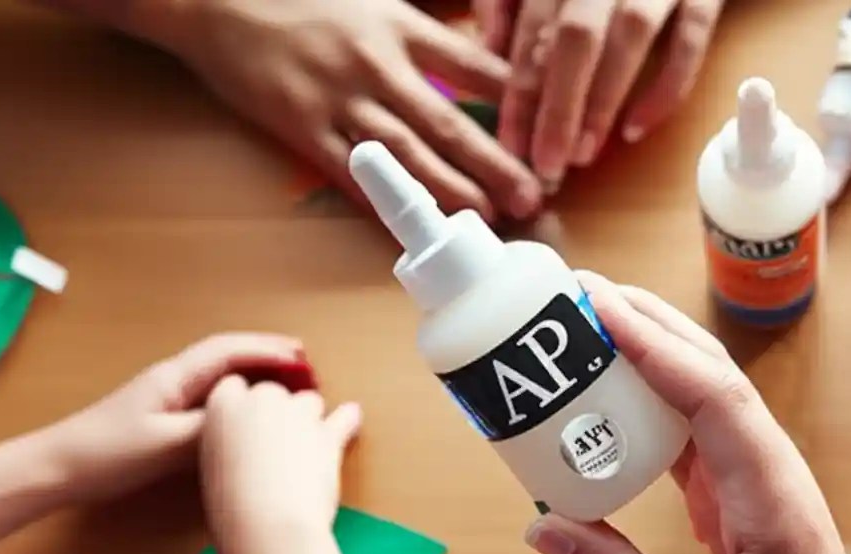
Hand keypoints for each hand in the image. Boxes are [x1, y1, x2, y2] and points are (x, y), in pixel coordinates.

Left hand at [47, 333, 304, 503]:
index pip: (230, 350)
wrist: (60, 468)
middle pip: (230, 356)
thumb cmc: (110, 452)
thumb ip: (210, 429)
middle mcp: (176, 378)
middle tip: (307, 366)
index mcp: (176, 376)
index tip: (303, 357)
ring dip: (256, 375)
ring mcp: (169, 396)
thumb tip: (251, 419)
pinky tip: (251, 414)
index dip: (269, 349)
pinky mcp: (165, 417)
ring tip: (289, 385)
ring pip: (222, 376)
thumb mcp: (166, 443)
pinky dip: (240, 397)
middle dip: (269, 356)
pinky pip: (213, 397)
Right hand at [160, 0, 541, 220]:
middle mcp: (376, 67)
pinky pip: (354, 178)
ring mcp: (338, 103)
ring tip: (491, 219)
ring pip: (409, 159)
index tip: (547, 132)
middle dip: (497, 165)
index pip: (476, 68)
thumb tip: (481, 55)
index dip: (517, 104)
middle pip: (450, 124)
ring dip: (454, 193)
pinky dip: (388, 206)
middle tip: (533, 196)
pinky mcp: (302, 132)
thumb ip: (424, 26)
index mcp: (400, 26)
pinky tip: (417, 230)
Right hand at [200, 375, 361, 547]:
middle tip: (275, 446)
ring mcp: (297, 413)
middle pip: (273, 392)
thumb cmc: (230, 513)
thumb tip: (248, 448)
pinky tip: (351, 419)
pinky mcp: (328, 434)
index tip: (245, 428)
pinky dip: (347, 420)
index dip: (242, 409)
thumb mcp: (213, 469)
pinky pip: (344, 416)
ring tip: (304, 449)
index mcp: (222, 405)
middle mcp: (260, 399)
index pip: (234, 387)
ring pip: (309, 401)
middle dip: (276, 412)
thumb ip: (229, 446)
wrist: (266, 531)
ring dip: (309, 418)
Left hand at [477, 0, 723, 189]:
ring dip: (602, 100)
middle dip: (557, 106)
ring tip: (581, 155)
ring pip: (630, 36)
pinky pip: (694, 36)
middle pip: (577, 36)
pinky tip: (636, 128)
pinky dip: (667, 86)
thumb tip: (491, 46)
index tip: (509, 145)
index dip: (519, 90)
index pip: (532, 28)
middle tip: (546, 166)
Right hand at [524, 273, 850, 553]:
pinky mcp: (751, 511)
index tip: (600, 306)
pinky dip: (657, 414)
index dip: (655, 345)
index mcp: (774, 508)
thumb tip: (543, 526)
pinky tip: (614, 405)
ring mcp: (767, 493)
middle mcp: (778, 484)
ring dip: (655, 361)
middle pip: (716, 379)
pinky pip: (701, 443)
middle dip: (653, 328)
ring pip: (709, 403)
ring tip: (594, 331)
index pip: (715, 398)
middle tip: (586, 295)